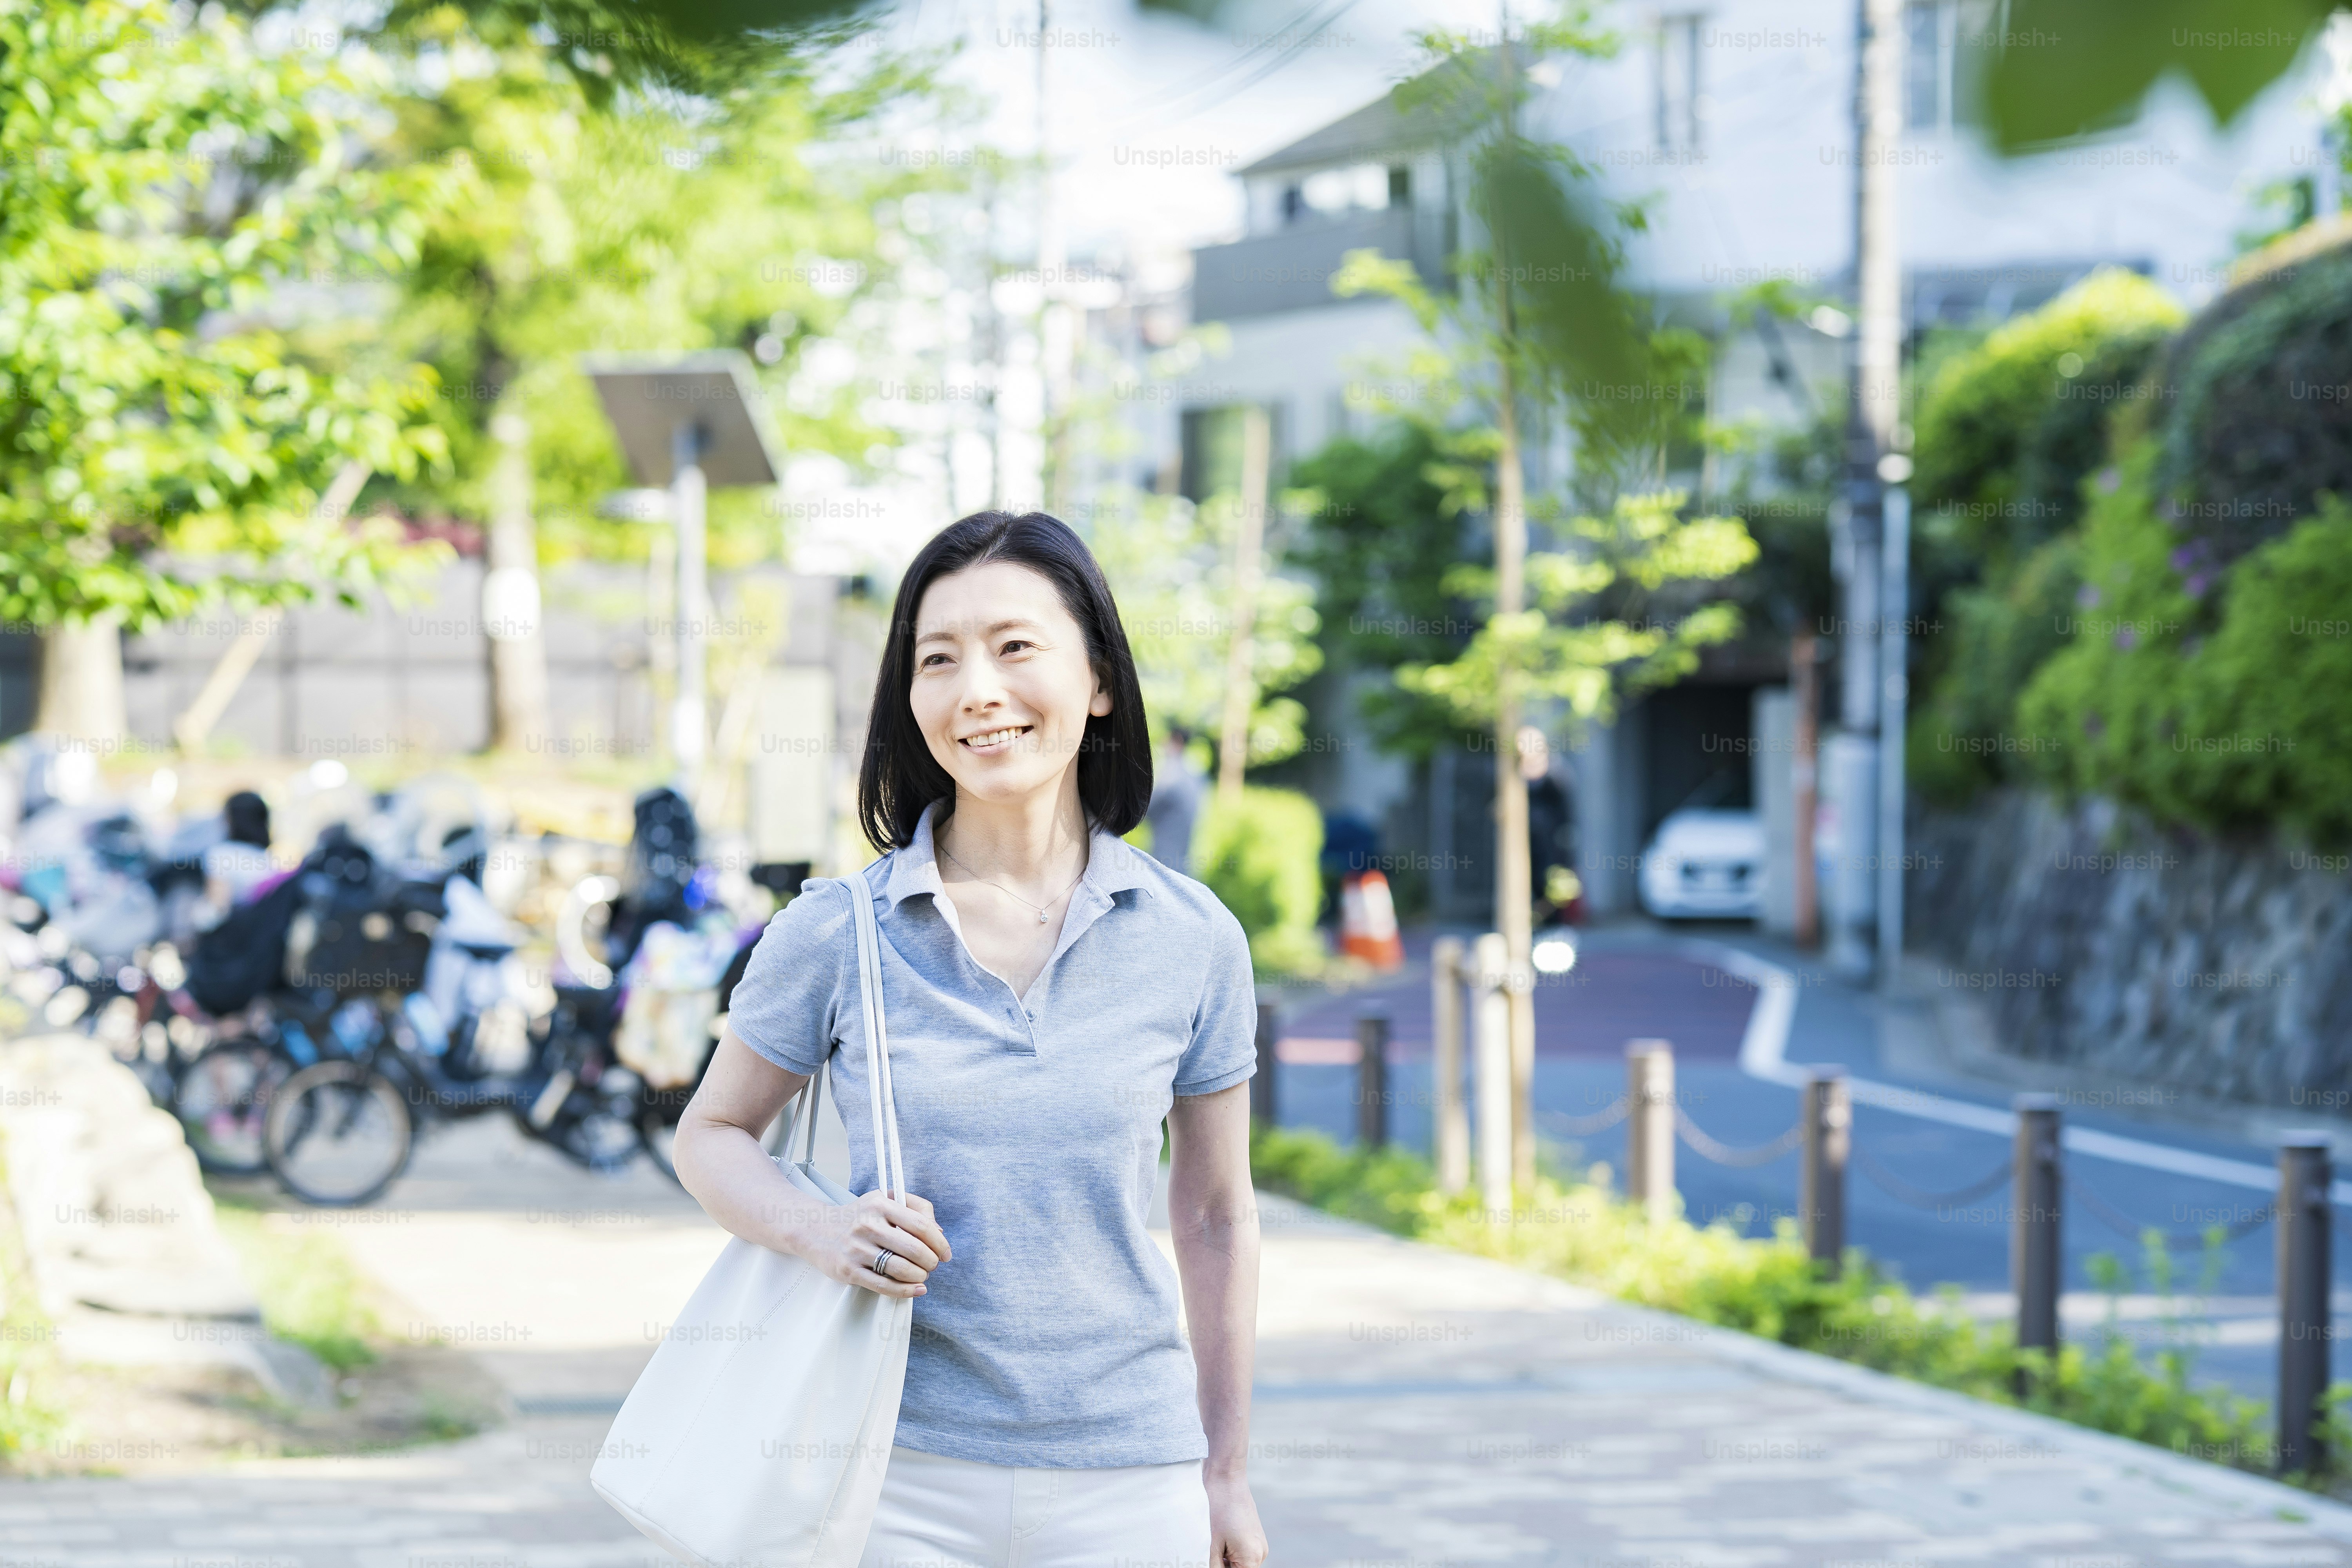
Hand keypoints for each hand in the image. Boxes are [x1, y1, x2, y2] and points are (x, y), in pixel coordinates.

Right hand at [790, 1190, 949, 1298]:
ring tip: (922, 1276)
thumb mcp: (884, 1200)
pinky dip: (905, 1291)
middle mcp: (867, 1225)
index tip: (946, 1253)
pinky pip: (883, 1285)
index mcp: (880, 1205)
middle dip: (931, 1261)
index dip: (939, 1242)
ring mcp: (856, 1249)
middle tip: (933, 1265)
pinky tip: (916, 1290)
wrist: (816, 1229)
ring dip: (919, 1276)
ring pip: (900, 1269)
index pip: (920, 1225)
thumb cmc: (859, 1216)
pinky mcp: (848, 1270)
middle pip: (914, 1248)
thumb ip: (915, 1208)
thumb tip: (940, 1233)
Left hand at [1205, 1471, 1266, 1565]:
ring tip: (1214, 1542)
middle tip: (1210, 1551)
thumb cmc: (1219, 1509)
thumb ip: (1214, 1566)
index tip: (1210, 1559)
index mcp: (1252, 1558)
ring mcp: (1259, 1543)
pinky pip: (1242, 1551)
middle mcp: (1260, 1553)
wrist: (1226, 1479)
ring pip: (1239, 1562)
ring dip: (1225, 1559)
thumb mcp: (1212, 1544)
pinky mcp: (1255, 1535)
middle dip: (1222, 1564)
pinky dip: (1229, 1550)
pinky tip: (1219, 1537)